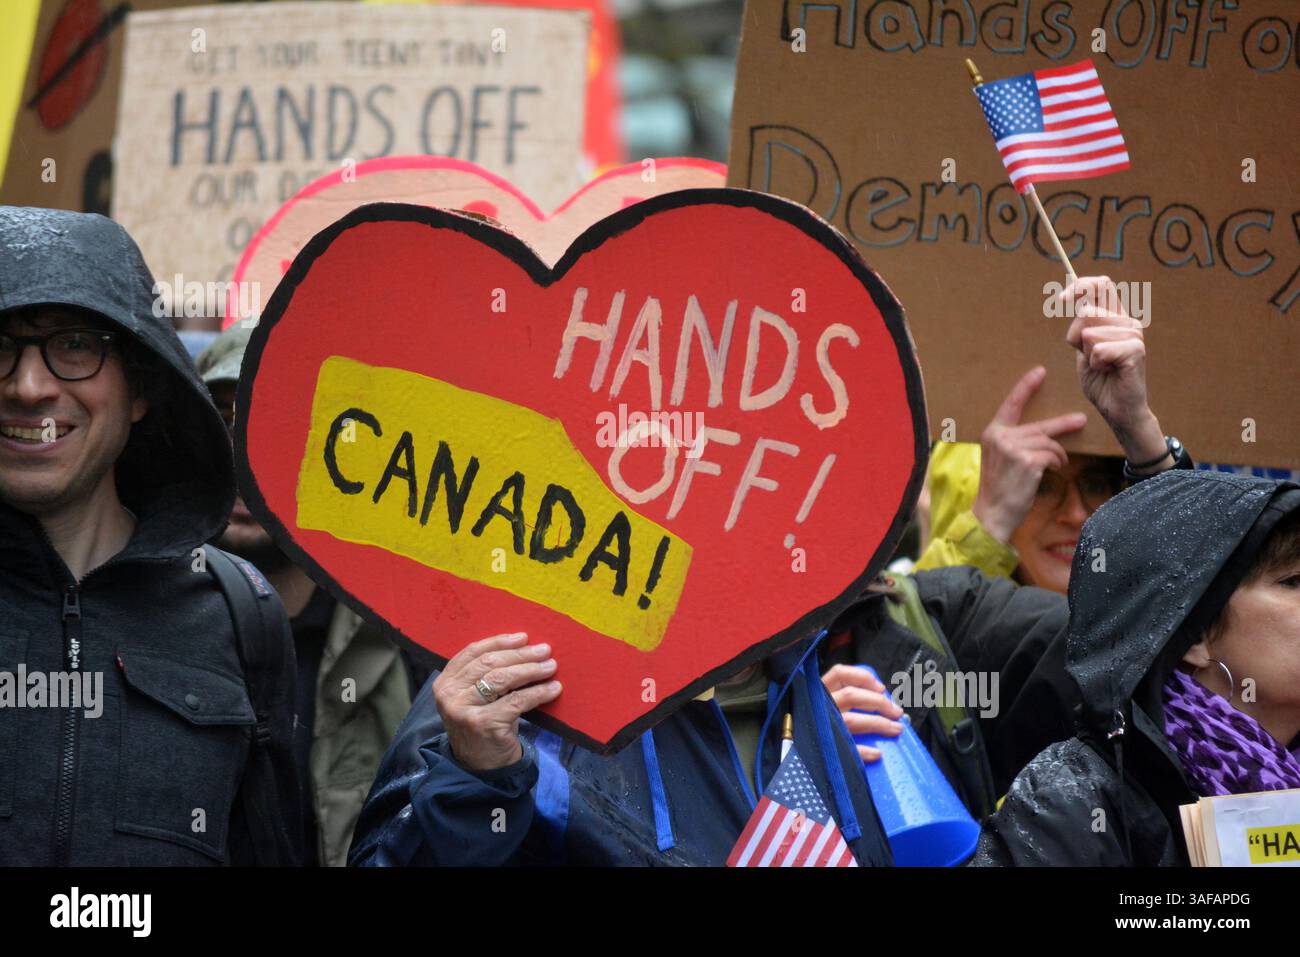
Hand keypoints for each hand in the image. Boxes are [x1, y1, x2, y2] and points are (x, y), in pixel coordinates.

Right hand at [434, 632, 560, 771]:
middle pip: (489, 663)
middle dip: (520, 655)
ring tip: (551, 667)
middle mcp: (449, 694)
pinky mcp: (483, 724)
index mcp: (445, 682)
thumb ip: (485, 674)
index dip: (499, 642)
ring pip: (502, 679)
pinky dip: (538, 693)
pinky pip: (516, 701)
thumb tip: (524, 646)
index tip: (523, 637)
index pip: (473, 652)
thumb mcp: (475, 697)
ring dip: (531, 670)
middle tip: (545, 650)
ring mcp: (463, 710)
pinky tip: (553, 689)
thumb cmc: (483, 724)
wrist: (480, 767)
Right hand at [822, 664, 904, 762]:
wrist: (794, 753)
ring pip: (852, 720)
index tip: (880, 688)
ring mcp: (822, 726)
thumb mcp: (823, 704)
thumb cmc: (815, 724)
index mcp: (820, 692)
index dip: (863, 678)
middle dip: (879, 702)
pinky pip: (847, 748)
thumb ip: (844, 698)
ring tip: (895, 729)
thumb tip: (881, 700)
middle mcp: (820, 706)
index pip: (840, 674)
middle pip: (851, 695)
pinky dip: (864, 751)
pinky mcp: (825, 747)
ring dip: (879, 723)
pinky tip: (877, 753)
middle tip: (896, 711)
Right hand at [972, 367, 1086, 542]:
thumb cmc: (1000, 488)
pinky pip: (1053, 455)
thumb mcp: (1001, 460)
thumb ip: (1014, 443)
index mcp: (992, 433)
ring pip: (1049, 442)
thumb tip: (1044, 436)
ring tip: (1056, 465)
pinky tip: (1053, 470)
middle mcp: (1001, 437)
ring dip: (1057, 455)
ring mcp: (1013, 448)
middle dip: (1062, 426)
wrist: (993, 513)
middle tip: (1080, 420)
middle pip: (1040, 427)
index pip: (1011, 404)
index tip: (1040, 371)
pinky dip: (1057, 462)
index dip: (1026, 387)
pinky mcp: (1027, 461)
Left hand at [1064, 276, 1166, 467]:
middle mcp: (1127, 321)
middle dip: (1077, 336)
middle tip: (1091, 356)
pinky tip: (1109, 371)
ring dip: (1088, 354)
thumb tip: (1075, 300)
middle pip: (1088, 310)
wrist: (1117, 409)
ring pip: (1090, 332)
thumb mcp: (1082, 349)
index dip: (1079, 286)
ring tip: (1103, 366)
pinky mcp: (1136, 350)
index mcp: (1114, 317)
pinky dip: (1096, 364)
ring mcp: (1134, 334)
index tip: (1062, 300)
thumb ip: (1080, 327)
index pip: (1101, 284)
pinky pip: (1099, 350)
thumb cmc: (1101, 380)